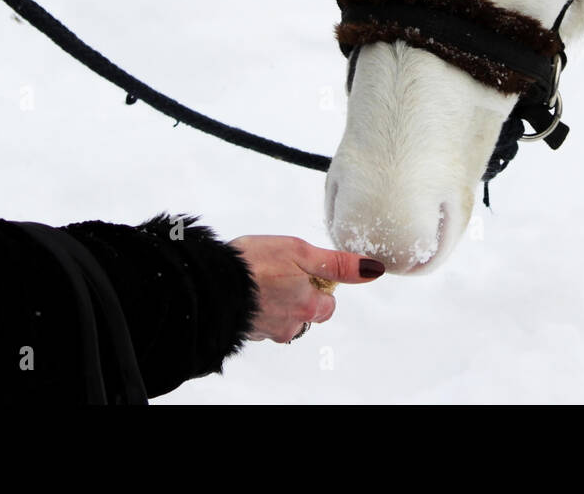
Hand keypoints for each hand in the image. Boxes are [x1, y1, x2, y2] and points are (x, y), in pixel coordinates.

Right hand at [227, 236, 384, 342]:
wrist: (210, 282)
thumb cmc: (254, 264)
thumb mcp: (302, 252)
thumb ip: (338, 263)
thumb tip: (373, 268)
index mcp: (308, 308)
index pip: (329, 303)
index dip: (318, 283)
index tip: (301, 269)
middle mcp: (290, 326)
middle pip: (306, 313)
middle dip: (297, 295)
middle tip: (278, 271)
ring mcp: (266, 332)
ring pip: (282, 318)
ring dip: (275, 301)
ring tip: (259, 278)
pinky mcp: (245, 332)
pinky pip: (260, 321)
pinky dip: (257, 307)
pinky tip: (247, 290)